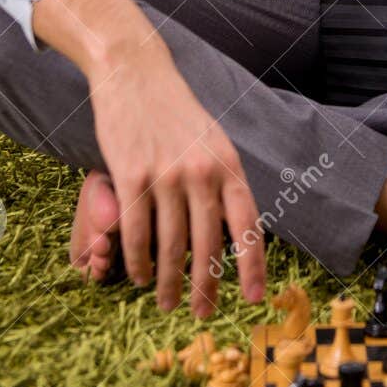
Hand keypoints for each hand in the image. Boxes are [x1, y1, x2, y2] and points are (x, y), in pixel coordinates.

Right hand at [84, 30, 265, 316]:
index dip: (252, 265)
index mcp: (228, 165)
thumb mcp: (213, 141)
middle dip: (206, 287)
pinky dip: (137, 261)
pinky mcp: (132, 176)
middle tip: (202, 313)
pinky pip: (137, 232)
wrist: (135, 73)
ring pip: (170, 246)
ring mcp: (166, 175)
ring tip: (167, 303)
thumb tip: (233, 229)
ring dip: (168, 282)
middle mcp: (202, 173)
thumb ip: (223, 181)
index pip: (247, 224)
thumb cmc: (175, 112)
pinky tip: (137, 276)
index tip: (254, 297)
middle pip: (208, 245)